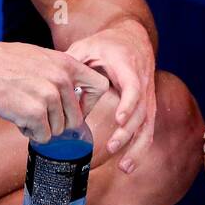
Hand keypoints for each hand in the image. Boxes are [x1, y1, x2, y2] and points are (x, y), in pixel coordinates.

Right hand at [0, 37, 110, 143]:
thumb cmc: (5, 62)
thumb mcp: (41, 57)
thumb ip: (60, 73)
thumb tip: (74, 96)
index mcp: (67, 64)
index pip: (99, 87)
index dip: (89, 102)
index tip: (74, 107)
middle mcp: (62, 80)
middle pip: (77, 118)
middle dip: (59, 122)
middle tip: (39, 114)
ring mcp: (49, 97)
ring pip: (58, 130)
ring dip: (41, 126)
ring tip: (23, 109)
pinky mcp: (34, 113)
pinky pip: (43, 136)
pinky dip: (30, 132)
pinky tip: (17, 117)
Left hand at [65, 19, 156, 173]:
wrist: (132, 37)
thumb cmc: (107, 44)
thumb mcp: (87, 47)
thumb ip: (72, 65)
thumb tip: (56, 86)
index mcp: (128, 66)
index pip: (134, 86)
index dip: (129, 102)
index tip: (119, 118)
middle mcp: (143, 82)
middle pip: (142, 111)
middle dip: (128, 132)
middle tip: (111, 147)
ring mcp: (148, 96)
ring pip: (147, 124)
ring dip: (136, 147)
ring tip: (124, 166)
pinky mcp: (147, 106)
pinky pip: (147, 129)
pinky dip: (139, 148)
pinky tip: (127, 165)